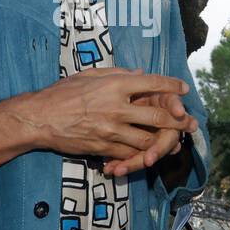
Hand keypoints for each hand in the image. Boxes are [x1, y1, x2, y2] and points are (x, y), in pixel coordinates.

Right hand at [0, 67, 190, 167]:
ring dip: (162, 142)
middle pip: (158, 115)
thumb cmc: (62, 93)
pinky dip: (140, 155)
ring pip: (148, 139)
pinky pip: (129, 154)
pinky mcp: (103, 147)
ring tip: (173, 142)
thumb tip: (139, 75)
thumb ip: (117, 74)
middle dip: (178, 120)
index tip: (184, 89)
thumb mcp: (89, 75)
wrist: (40, 118)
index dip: (172, 86)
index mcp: (115, 85)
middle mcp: (117, 107)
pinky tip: (146, 154)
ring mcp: (111, 130)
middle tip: (189, 123)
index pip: (153, 83)